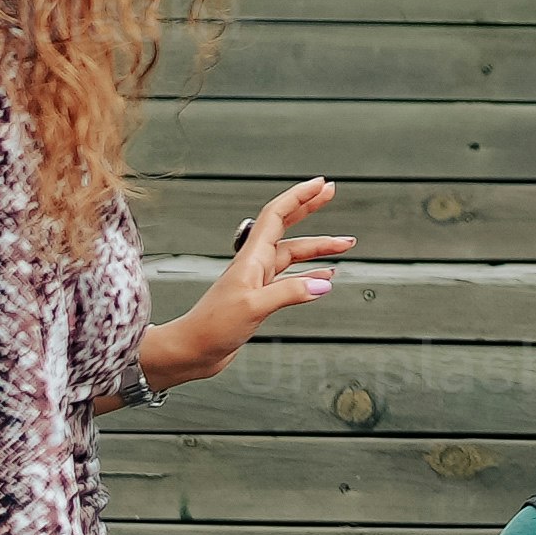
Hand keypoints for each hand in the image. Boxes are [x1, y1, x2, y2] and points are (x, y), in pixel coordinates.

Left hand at [134, 176, 352, 389]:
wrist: (192, 349)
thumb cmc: (210, 326)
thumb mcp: (253, 306)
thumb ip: (289, 293)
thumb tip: (321, 284)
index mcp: (251, 258)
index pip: (277, 215)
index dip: (299, 197)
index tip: (320, 185)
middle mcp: (255, 264)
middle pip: (286, 226)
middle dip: (309, 208)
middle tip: (330, 193)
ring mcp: (258, 280)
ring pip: (293, 254)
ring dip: (318, 248)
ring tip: (343, 244)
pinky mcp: (260, 298)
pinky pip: (291, 279)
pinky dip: (310, 275)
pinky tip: (324, 277)